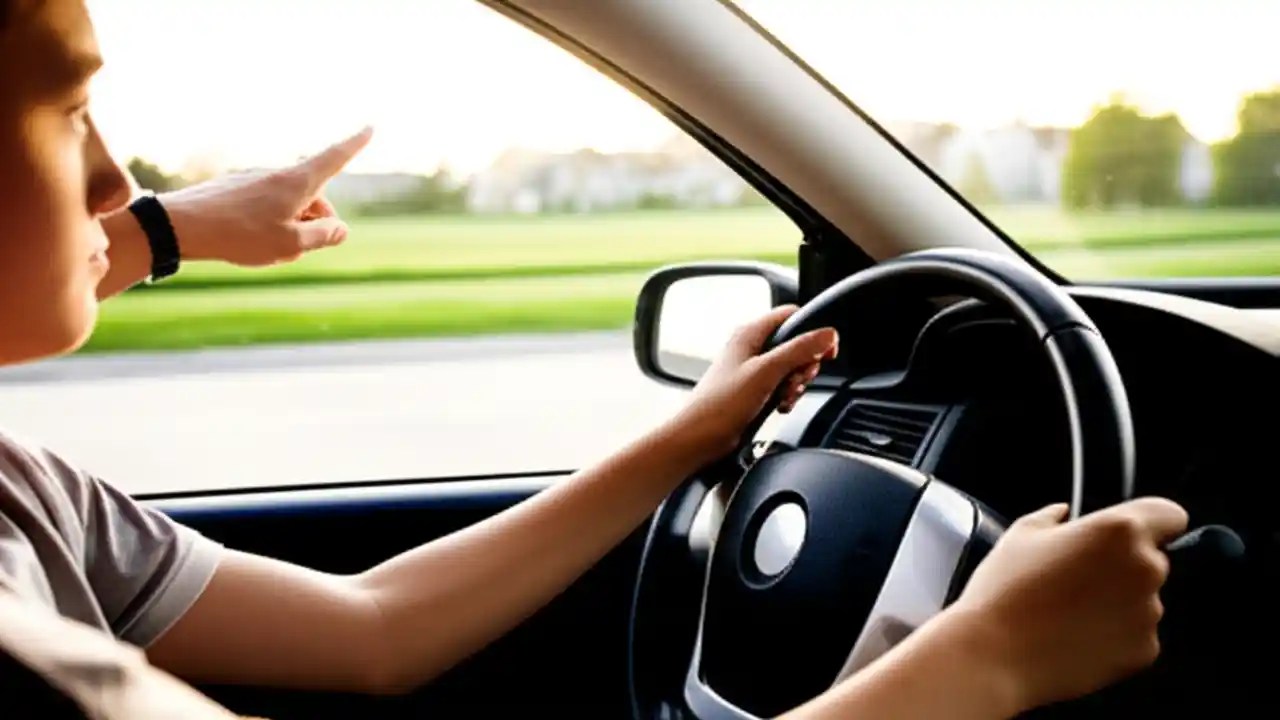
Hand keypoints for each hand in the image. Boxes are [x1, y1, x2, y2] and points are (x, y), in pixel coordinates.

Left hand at [159, 127, 373, 266]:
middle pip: (314, 195)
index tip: (370, 127)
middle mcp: (278, 174)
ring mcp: (255, 179)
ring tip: (268, 249)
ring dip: (291, 226)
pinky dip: (269, 223)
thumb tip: (341, 229)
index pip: (335, 158)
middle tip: (302, 249)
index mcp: (297, 182)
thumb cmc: (240, 235)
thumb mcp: (291, 244)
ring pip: (289, 204)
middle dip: (318, 221)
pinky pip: (265, 205)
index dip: (355, 144)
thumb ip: (323, 236)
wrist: (181, 225)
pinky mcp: (236, 188)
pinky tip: (248, 242)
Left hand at [672, 304, 837, 459]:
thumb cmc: (720, 404)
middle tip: (795, 380)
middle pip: (796, 345)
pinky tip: (779, 406)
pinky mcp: (755, 391)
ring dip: (795, 385)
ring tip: (783, 396)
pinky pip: (782, 387)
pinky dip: (786, 397)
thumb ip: (799, 350)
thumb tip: (827, 335)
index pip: (792, 316)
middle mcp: (751, 348)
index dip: (813, 331)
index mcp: (750, 333)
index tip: (826, 351)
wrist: (700, 438)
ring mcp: (753, 370)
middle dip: (804, 365)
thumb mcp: (766, 372)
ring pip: (791, 369)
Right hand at [948, 497, 1188, 713]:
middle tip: (1079, 576)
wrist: (994, 655)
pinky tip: (1076, 634)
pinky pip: (1137, 633)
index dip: (1152, 522)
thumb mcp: (1021, 534)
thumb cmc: (1004, 591)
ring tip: (1070, 610)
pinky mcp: (1145, 650)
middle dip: (1124, 565)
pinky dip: (1115, 634)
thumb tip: (1064, 514)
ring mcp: (1149, 613)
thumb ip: (1053, 516)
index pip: (1170, 514)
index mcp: (1119, 530)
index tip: (1131, 533)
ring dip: (1119, 601)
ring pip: (1144, 598)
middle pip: (1154, 559)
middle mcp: (1144, 569)